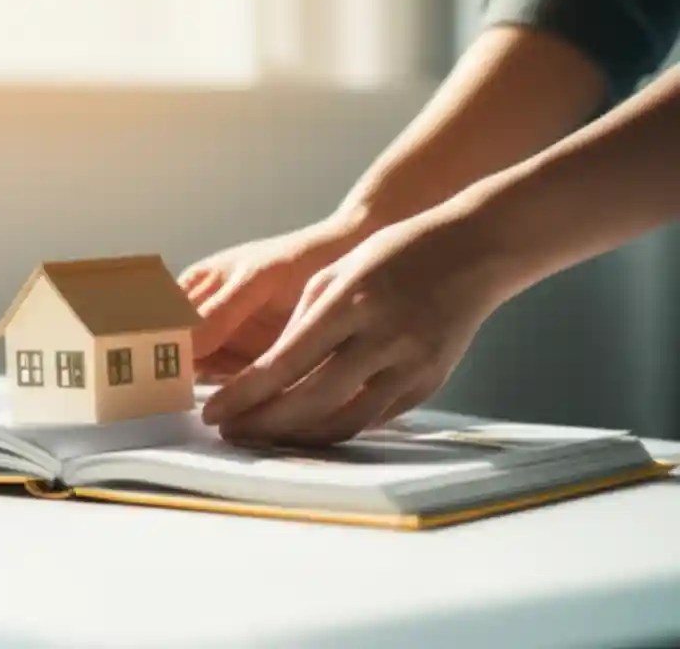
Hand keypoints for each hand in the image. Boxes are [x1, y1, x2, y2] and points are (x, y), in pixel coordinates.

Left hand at [201, 208, 513, 445]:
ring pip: (344, 422)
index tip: (214, 411)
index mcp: (350, 301)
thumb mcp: (335, 272)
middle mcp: (382, 337)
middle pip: (311, 401)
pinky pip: (373, 419)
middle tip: (229, 432)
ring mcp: (411, 365)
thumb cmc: (394, 253)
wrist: (475, 251)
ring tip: (262, 436)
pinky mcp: (429, 383)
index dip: (244, 395)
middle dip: (262, 424)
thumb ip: (301, 321)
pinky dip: (335, 428)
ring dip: (296, 437)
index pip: (284, 363)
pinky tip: (306, 429)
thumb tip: (265, 371)